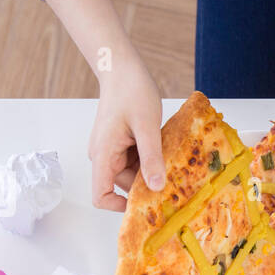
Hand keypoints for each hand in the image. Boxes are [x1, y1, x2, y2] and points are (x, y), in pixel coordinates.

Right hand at [89, 54, 165, 210]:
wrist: (122, 68)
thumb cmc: (131, 91)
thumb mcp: (146, 126)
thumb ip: (151, 157)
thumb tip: (156, 187)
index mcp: (103, 154)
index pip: (100, 195)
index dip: (119, 206)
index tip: (145, 202)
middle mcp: (104, 156)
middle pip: (123, 186)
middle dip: (146, 185)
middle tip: (173, 180)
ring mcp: (112, 150)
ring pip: (134, 174)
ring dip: (151, 171)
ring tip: (170, 158)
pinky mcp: (121, 145)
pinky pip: (137, 161)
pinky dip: (151, 160)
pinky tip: (164, 150)